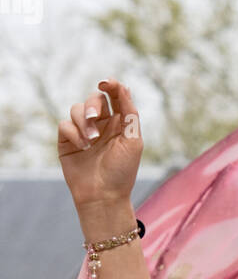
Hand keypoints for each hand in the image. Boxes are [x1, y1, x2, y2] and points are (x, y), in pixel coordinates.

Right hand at [57, 78, 142, 209]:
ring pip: (77, 109)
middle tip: (95, 119)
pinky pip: (65, 124)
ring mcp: (83, 132)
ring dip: (84, 121)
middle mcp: (101, 124)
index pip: (115, 96)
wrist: (103, 196)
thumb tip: (123, 87)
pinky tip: (82, 146)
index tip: (106, 82)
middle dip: (93, 105)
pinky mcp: (67, 141)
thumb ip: (129, 113)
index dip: (111, 85)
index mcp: (120, 122)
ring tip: (91, 140)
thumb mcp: (132, 141)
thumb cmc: (122, 171)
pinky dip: (73, 132)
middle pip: (94, 99)